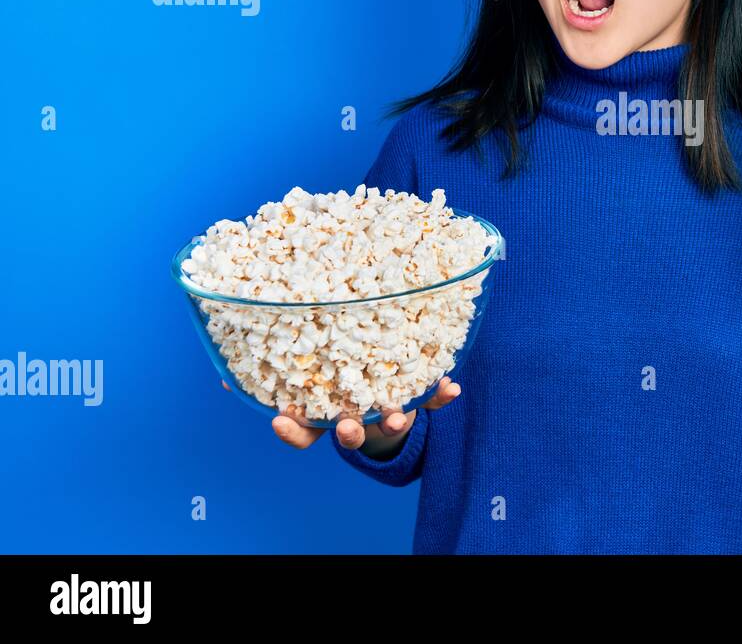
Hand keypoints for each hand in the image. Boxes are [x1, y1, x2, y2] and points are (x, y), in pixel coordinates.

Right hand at [220, 375, 460, 452]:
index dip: (291, 431)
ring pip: (389, 421)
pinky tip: (453, 387)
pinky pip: (431, 399)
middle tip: (346, 426)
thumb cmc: (342, 373)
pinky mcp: (418, 399)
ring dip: (392, 420)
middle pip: (349, 432)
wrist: (383, 387)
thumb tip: (225, 374)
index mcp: (327, 410)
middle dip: (348, 432)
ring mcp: (386, 408)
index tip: (280, 423)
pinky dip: (442, 395)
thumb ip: (273, 370)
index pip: (304, 429)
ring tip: (396, 415)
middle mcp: (357, 414)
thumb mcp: (307, 370)